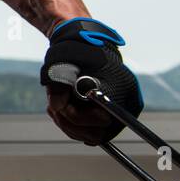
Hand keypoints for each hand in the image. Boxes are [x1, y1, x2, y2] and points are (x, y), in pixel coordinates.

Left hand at [40, 17, 142, 145]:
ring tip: (55, 104)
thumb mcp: (60, 67)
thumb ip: (58, 87)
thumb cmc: (74, 52)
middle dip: (68, 123)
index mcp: (119, 89)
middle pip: (96, 134)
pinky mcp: (110, 114)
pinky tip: (63, 107)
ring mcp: (119, 110)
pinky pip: (90, 130)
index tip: (61, 106)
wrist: (84, 44)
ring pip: (91, 135)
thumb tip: (57, 106)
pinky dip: (72, 123)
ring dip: (68, 124)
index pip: (102, 122)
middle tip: (53, 107)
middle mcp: (126, 103)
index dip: (77, 118)